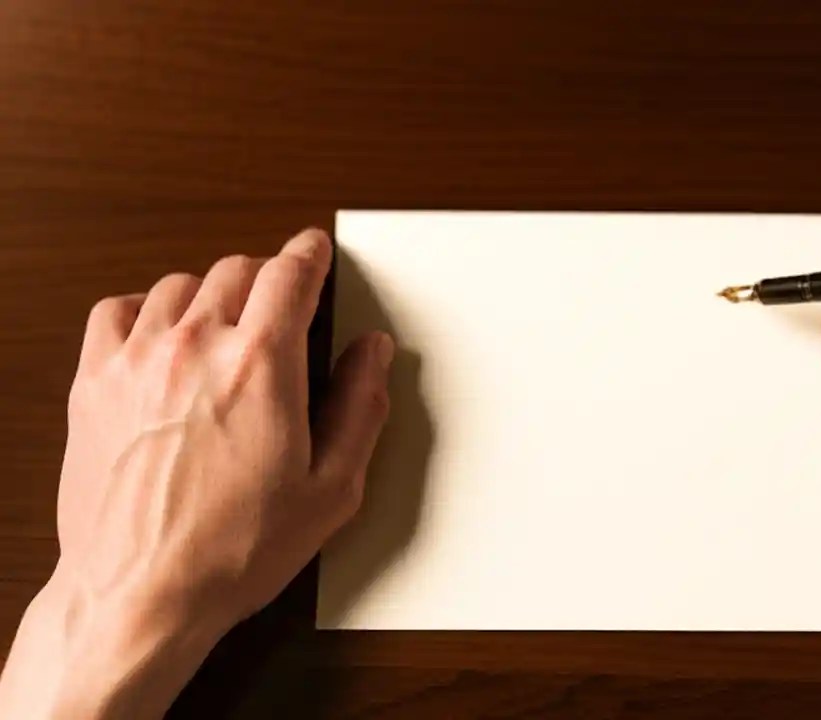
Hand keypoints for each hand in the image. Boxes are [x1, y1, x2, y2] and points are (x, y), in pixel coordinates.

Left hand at [0, 229, 391, 718]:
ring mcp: (138, 360)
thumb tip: (372, 353)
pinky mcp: (95, 383)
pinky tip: (161, 338)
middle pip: (236, 269)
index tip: (314, 250)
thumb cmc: (234, 549)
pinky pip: (115, 311)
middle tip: (279, 306)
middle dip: (266, 279)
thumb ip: (360, 407)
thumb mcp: (332, 487)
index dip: (309, 254)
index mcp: (263, 365)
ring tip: (225, 328)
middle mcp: (198, 347)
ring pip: (179, 285)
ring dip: (210, 294)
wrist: (141, 592)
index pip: (290, 274)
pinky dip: (144, 311)